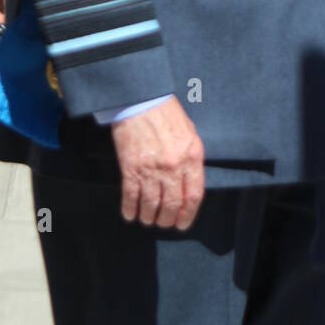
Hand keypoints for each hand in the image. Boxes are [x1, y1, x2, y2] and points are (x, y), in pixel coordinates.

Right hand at [111, 95, 204, 231]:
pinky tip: (130, 214)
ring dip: (149, 217)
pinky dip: (130, 210)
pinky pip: (131, 197)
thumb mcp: (190, 133)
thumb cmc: (167, 114)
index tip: (181, 224)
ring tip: (147, 219)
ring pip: (151, 206)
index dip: (187, 215)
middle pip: (172, 205)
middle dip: (167, 220)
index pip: (193, 196)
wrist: (141, 100)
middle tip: (163, 222)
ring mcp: (151, 169)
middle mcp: (173, 166)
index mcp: (191, 157)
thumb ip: (192, 159)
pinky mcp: (131, 168)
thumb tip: (190, 183)